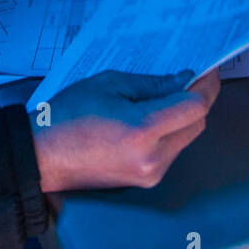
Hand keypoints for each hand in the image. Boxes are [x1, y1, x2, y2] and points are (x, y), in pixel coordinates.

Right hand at [30, 68, 221, 192]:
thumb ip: (152, 84)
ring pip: (187, 137)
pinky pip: (172, 150)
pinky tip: (153, 116)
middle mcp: (153, 157)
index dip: (205, 84)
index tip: (206, 68)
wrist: (42, 155)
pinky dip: (170, 131)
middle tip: (188, 77)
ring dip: (183, 115)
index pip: (195, 106)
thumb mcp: (109, 84)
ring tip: (165, 95)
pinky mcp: (146, 180)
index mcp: (143, 131)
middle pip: (197, 122)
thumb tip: (183, 79)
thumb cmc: (67, 115)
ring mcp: (151, 173)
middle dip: (196, 98)